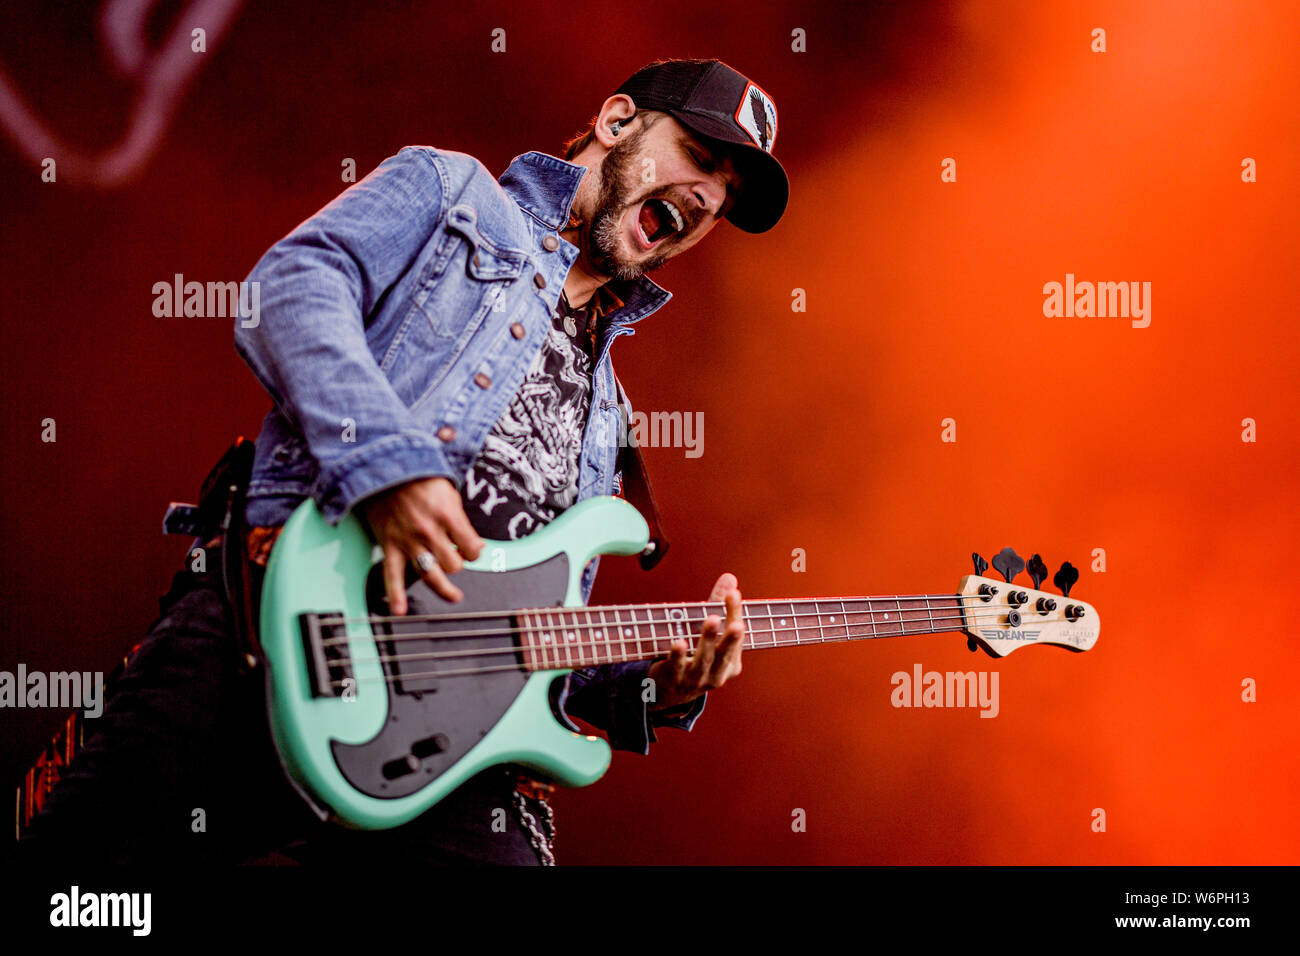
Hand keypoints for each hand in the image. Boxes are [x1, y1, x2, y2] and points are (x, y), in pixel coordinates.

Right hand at [358, 476, 483, 611]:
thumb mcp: (448, 490)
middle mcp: (430, 532)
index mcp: (448, 515)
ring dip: (444, 589)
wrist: (383, 466)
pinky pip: (391, 575)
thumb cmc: (417, 474)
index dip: (476, 550)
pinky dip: (395, 595)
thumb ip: (458, 517)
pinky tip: (398, 610)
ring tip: (454, 596)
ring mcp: (409, 541)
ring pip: (431, 575)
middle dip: (459, 562)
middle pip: (454, 565)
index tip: (472, 548)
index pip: (472, 548)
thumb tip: (471, 540)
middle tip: (457, 557)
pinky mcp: (390, 545)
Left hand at [647, 573, 743, 711]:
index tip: (734, 593)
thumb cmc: (694, 655)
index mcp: (731, 664)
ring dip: (708, 640)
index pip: (737, 638)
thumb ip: (717, 603)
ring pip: (703, 661)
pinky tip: (678, 642)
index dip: (735, 614)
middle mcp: (716, 675)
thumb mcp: (708, 631)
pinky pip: (676, 667)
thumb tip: (730, 578)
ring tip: (711, 619)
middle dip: (731, 638)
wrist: (669, 691)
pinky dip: (678, 656)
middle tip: (737, 623)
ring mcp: (695, 680)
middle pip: (724, 654)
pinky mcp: (673, 680)